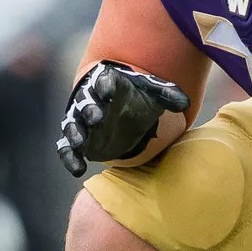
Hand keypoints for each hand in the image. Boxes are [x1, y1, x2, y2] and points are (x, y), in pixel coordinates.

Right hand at [56, 60, 189, 177]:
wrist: (115, 104)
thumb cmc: (133, 94)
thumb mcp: (150, 91)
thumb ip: (166, 94)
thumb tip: (186, 103)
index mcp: (106, 83)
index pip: (102, 80)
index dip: (104, 85)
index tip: (110, 91)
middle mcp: (89, 100)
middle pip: (85, 103)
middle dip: (89, 110)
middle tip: (97, 118)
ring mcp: (80, 121)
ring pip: (72, 125)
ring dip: (75, 133)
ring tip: (82, 142)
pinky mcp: (77, 139)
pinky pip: (66, 148)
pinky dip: (69, 158)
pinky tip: (78, 170)